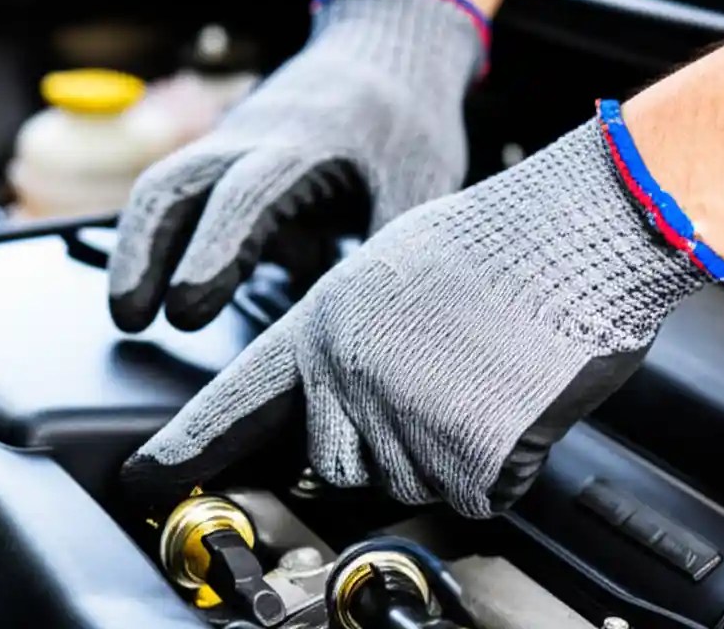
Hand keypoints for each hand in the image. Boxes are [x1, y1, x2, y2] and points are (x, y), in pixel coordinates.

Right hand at [107, 0, 488, 332]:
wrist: (388, 47)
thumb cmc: (407, 125)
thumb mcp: (420, 186)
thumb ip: (389, 250)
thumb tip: (368, 328)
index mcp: (305, 146)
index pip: (245, 199)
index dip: (214, 255)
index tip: (185, 311)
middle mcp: (249, 139)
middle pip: (174, 186)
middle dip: (145, 254)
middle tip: (127, 321)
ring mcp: (227, 144)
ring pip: (162, 188)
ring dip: (138, 249)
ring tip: (127, 317)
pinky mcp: (220, 156)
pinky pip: (174, 193)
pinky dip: (155, 238)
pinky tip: (147, 289)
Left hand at [122, 109, 723, 517]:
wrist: (575, 227)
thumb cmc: (501, 244)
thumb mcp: (392, 273)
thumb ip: (349, 337)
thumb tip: (334, 387)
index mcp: (324, 325)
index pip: (238, 398)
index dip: (190, 445)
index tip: (148, 476)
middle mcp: (347, 375)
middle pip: (333, 466)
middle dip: (378, 453)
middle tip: (434, 397)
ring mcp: (400, 417)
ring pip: (405, 485)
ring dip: (443, 458)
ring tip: (479, 386)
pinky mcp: (462, 455)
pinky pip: (477, 495)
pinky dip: (501, 467)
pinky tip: (511, 405)